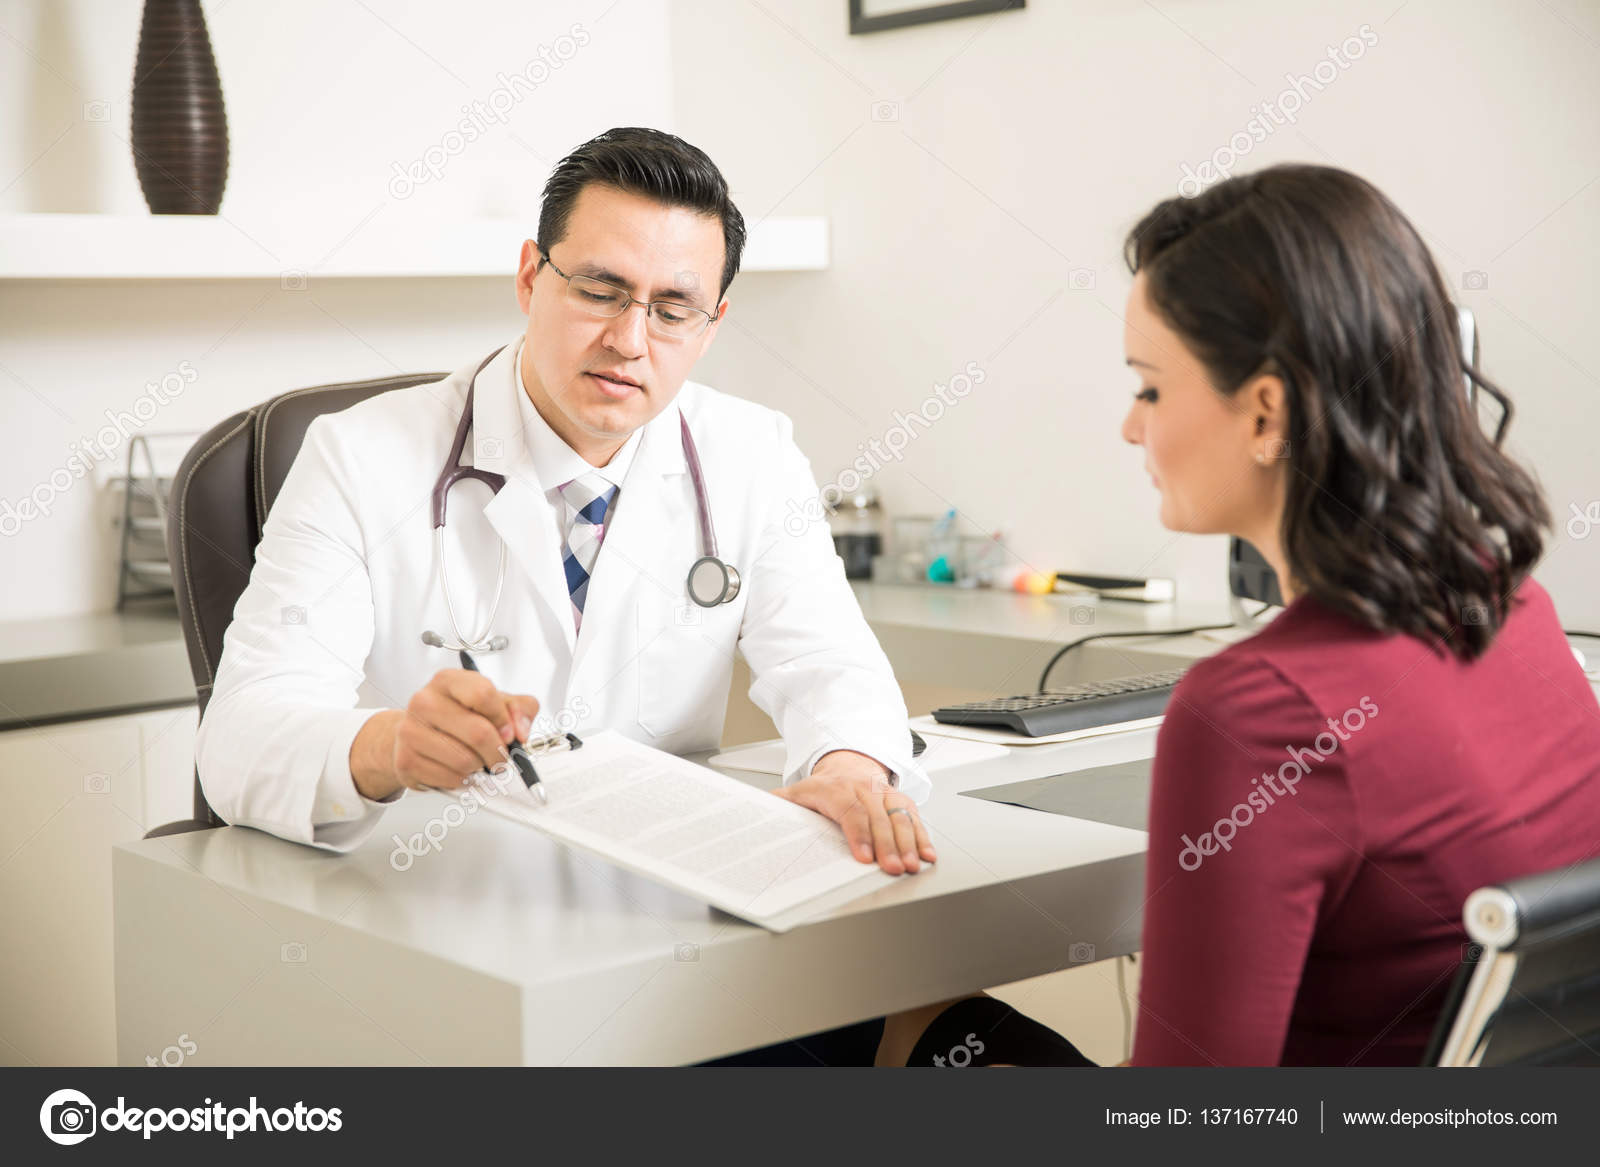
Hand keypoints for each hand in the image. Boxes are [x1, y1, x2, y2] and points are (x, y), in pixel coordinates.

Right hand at [350, 670, 540, 799]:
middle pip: (478, 732)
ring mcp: (410, 731)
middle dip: (498, 752)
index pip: (483, 693)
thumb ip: (519, 709)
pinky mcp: (406, 760)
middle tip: (500, 757)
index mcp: (447, 681)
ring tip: (476, 761)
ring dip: (480, 767)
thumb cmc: (460, 716)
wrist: (418, 734)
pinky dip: (463, 780)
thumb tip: (520, 732)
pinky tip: (458, 769)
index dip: (503, 718)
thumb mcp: (494, 703)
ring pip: (465, 760)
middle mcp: (424, 701)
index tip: (509, 733)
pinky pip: (451, 778)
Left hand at [771, 749, 935, 874]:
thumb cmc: (824, 787)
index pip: (850, 811)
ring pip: (899, 816)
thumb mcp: (799, 792)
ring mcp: (883, 794)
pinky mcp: (899, 801)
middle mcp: (863, 789)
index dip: (859, 834)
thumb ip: (781, 805)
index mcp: (836, 789)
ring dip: (908, 842)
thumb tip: (761, 813)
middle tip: (892, 868)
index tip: (864, 856)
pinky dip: (922, 835)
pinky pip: (914, 816)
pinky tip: (926, 853)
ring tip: (912, 865)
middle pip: (878, 817)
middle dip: (887, 845)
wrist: (848, 764)